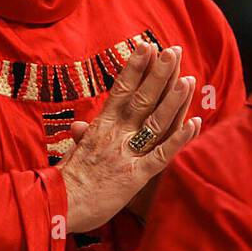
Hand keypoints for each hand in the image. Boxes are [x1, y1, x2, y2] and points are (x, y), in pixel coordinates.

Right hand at [58, 42, 199, 233]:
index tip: (146, 46)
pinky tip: (194, 125)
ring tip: (188, 78)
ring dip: (173, 99)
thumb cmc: (65, 181)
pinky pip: (161, 155)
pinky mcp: (136, 175)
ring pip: (155, 121)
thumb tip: (78, 126)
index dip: (135, 67)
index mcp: (101, 126)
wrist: (57, 204)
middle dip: (158, 73)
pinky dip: (179, 139)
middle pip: (141, 97)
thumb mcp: (72, 153)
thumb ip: (82, 137)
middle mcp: (116, 134)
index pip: (120, 89)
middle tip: (173, 50)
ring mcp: (127, 153)